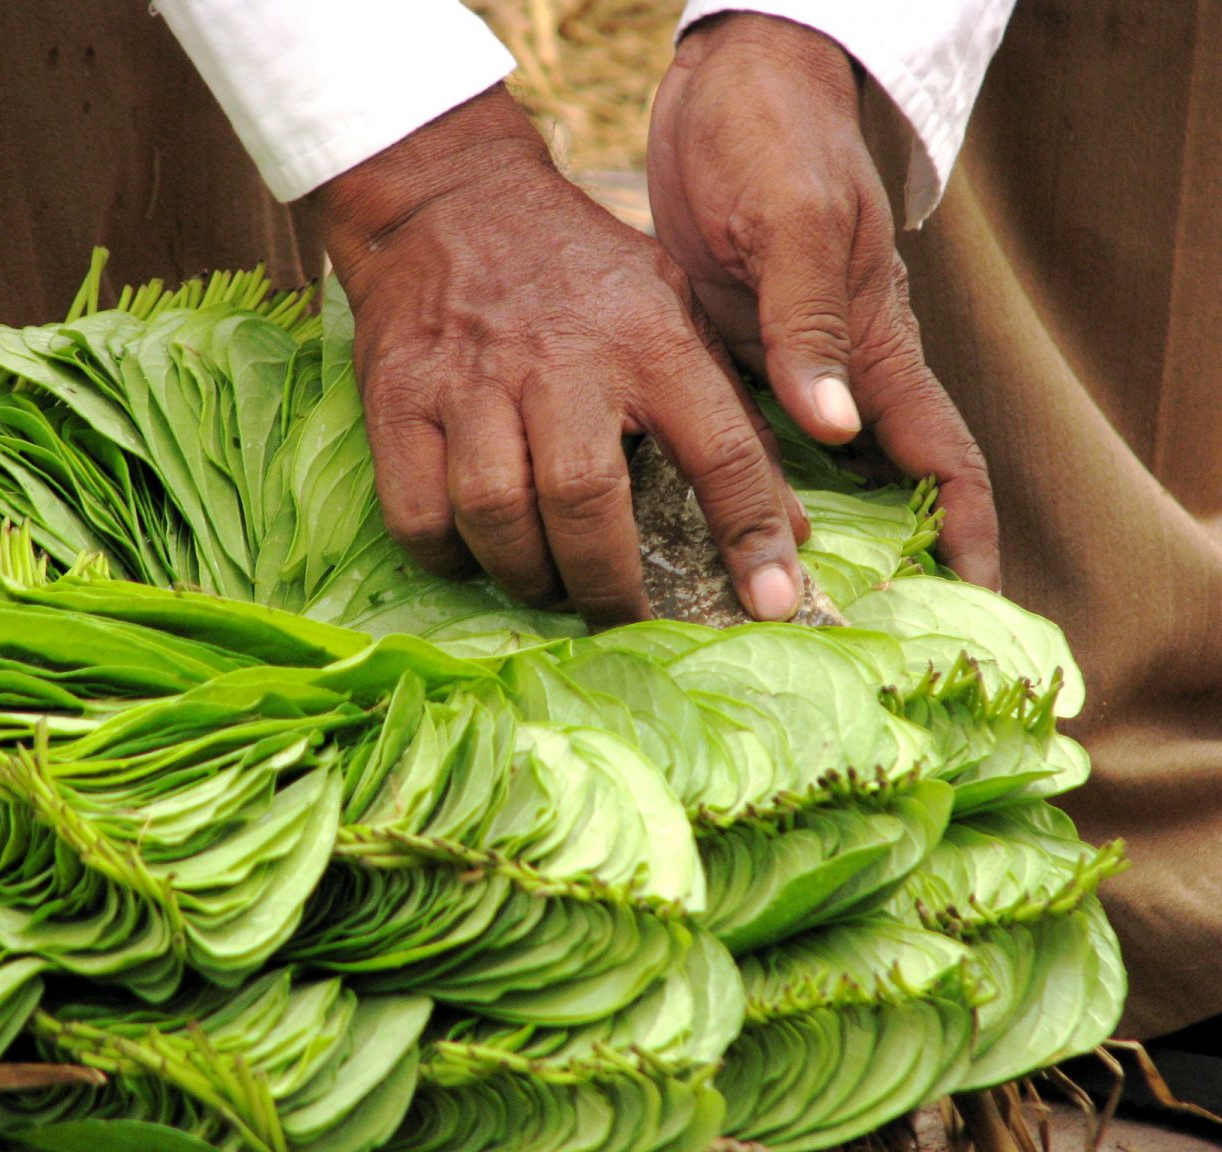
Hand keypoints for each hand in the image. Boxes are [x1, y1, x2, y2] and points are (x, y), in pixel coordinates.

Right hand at [311, 87, 808, 626]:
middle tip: (622, 614)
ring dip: (527, 574)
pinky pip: (418, 512)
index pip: (720, 448)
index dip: (751, 532)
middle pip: (587, 501)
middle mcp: (562, 363)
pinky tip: (472, 551)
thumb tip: (793, 526)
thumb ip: (730, 414)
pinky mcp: (399, 400)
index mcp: (648, 340)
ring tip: (548, 582)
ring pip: (496, 514)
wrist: (450, 200)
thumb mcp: (671, 310)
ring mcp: (471, 383)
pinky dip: (447, 555)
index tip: (772, 600)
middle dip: (610, 584)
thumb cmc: (576, 273)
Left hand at [648, 14, 999, 587]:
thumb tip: (833, 427)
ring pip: (800, 478)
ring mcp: (782, 368)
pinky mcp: (723, 356)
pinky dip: (719, 492)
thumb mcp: (799, 222)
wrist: (721, 86)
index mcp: (878, 343)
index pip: (944, 459)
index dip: (965, 538)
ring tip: (749, 610)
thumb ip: (813, 322)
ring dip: (788, 542)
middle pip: (878, 489)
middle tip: (837, 640)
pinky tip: (682, 534)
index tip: (966, 613)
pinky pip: (729, 442)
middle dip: (877, 564)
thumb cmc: (773, 140)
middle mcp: (837, 371)